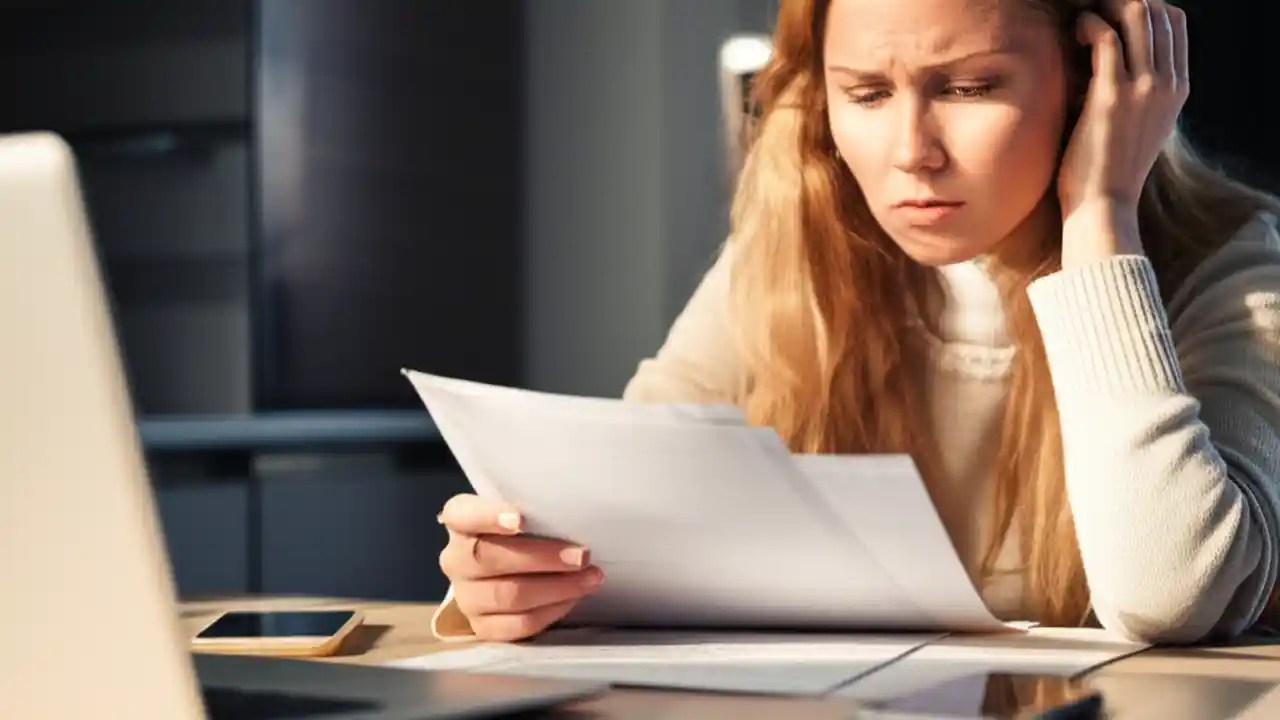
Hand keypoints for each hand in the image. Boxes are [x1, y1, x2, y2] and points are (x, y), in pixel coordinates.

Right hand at [437, 494, 603, 640]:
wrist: (509, 571)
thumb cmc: (523, 533)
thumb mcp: (524, 513)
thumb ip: (536, 511)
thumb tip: (573, 513)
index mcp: (460, 521)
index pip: (462, 515)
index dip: (488, 517)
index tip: (519, 520)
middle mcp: (455, 559)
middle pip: (489, 558)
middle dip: (542, 558)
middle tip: (581, 556)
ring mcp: (466, 597)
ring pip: (507, 595)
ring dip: (555, 587)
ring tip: (589, 578)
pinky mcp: (482, 627)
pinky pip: (517, 624)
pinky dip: (550, 611)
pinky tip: (573, 598)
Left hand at [1056, 0, 1188, 259]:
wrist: (1104, 206)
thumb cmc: (1110, 169)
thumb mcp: (1139, 124)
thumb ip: (1139, 92)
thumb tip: (1114, 61)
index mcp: (1178, 88)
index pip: (1175, 23)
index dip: (1144, 9)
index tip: (1113, 14)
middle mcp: (1167, 84)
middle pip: (1157, 12)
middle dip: (1122, 3)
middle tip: (1093, 11)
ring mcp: (1144, 88)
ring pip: (1137, 16)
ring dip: (1105, 7)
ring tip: (1082, 19)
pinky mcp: (1112, 96)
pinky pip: (1107, 38)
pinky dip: (1090, 25)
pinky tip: (1076, 32)